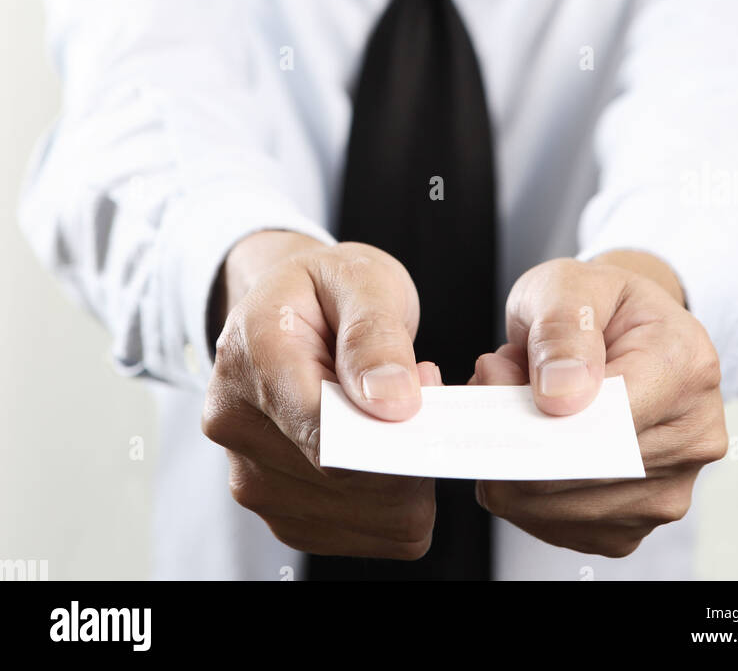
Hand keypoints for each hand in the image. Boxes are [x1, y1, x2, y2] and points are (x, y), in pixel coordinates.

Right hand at [201, 230, 440, 559]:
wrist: (292, 305)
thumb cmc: (326, 288)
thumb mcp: (360, 279)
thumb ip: (375, 336)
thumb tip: (393, 404)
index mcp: (250, 355)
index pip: (322, 430)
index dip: (389, 427)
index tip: (427, 393)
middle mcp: (234, 424)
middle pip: (344, 480)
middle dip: (403, 443)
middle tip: (418, 386)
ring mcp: (251, 475)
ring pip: (362, 516)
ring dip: (403, 474)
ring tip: (397, 410)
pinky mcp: (280, 510)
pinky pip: (364, 534)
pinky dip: (394, 499)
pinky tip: (386, 445)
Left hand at [471, 251, 727, 556]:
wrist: (620, 329)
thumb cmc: (598, 305)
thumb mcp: (571, 283)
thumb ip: (563, 327)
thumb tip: (560, 397)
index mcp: (687, 366)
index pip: (610, 417)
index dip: (539, 410)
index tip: (493, 379)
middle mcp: (694, 437)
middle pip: (582, 469)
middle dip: (516, 431)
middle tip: (491, 378)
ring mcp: (669, 489)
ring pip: (560, 507)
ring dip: (514, 461)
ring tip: (514, 400)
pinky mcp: (634, 523)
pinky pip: (557, 526)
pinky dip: (521, 490)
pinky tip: (528, 440)